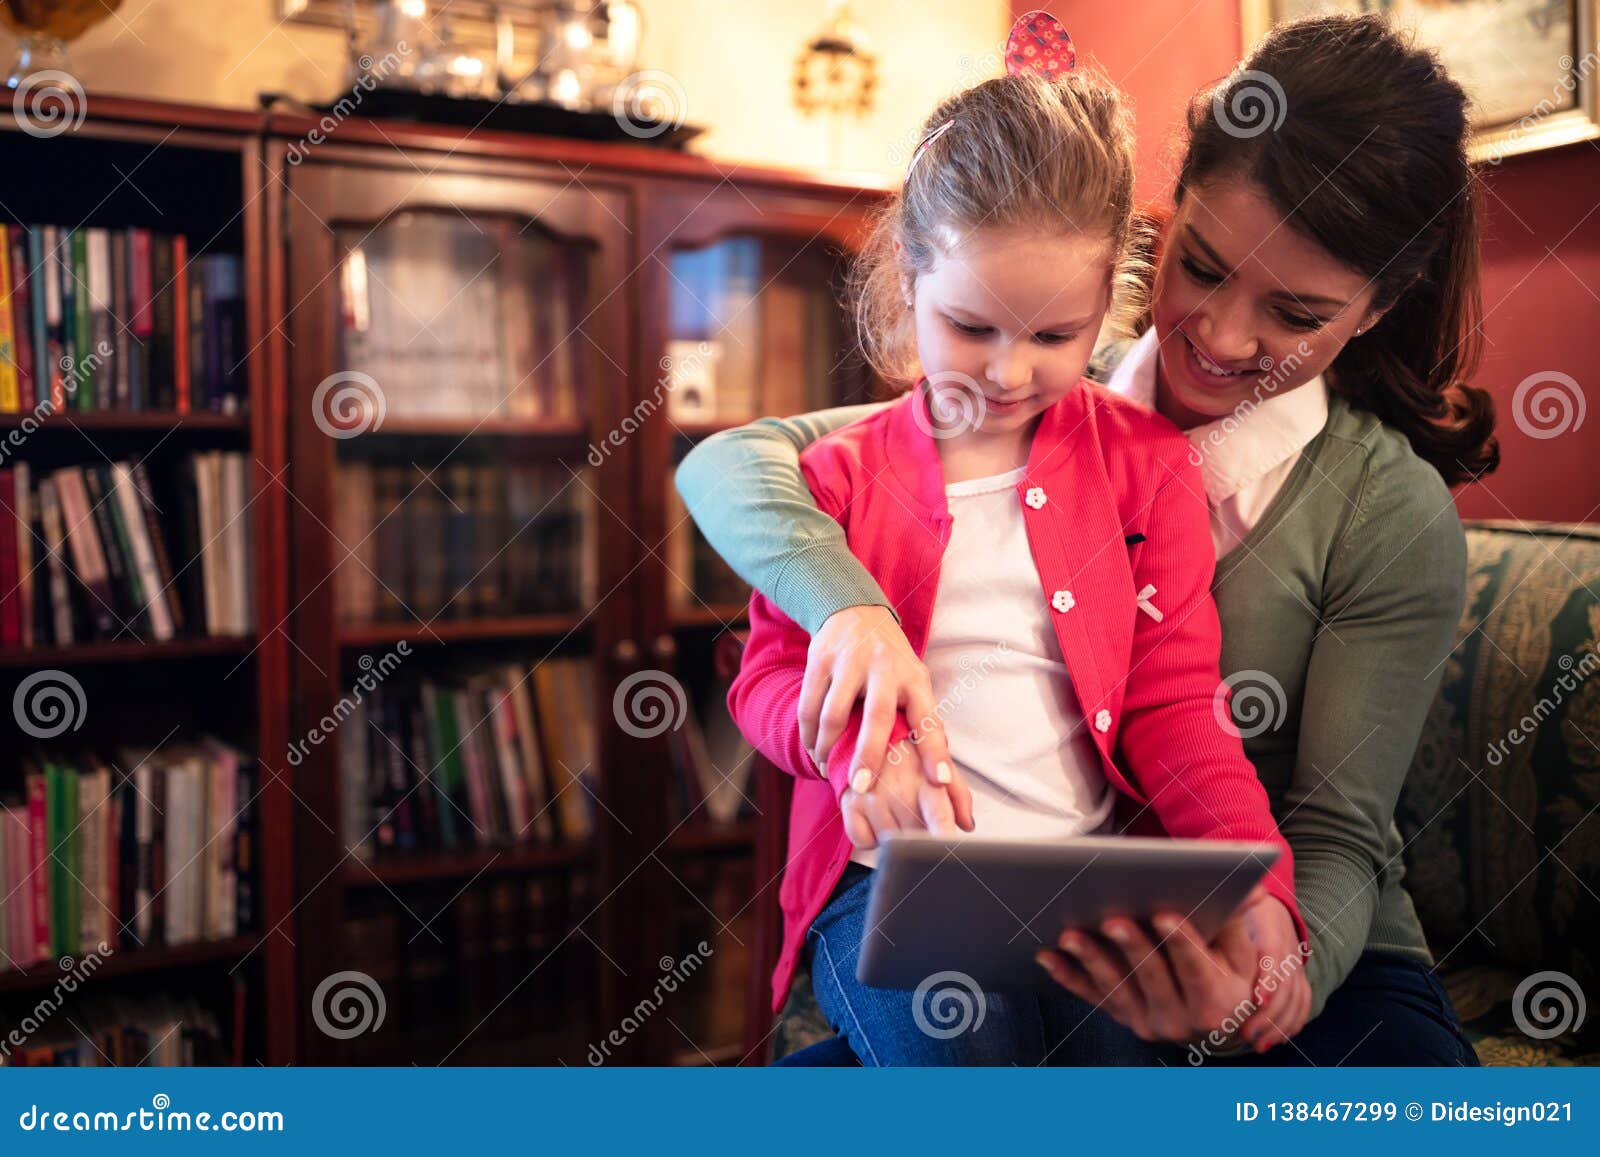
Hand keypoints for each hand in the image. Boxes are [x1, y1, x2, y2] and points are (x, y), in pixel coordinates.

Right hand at [801, 605, 957, 793]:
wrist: (855, 610)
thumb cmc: (891, 660)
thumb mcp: (913, 679)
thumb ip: (920, 717)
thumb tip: (940, 773)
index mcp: (914, 677)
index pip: (929, 718)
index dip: (936, 752)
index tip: (941, 782)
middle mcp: (884, 667)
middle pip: (877, 717)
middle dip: (868, 755)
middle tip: (860, 787)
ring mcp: (850, 661)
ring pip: (833, 714)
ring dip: (827, 748)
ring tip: (826, 768)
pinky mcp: (820, 659)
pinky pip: (809, 705)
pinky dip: (808, 733)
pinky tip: (812, 748)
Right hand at [837, 739, 974, 849]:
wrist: (870, 731)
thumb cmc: (910, 751)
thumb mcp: (941, 763)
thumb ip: (959, 794)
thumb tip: (968, 825)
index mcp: (925, 777)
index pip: (938, 815)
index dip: (942, 836)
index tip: (945, 851)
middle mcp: (897, 787)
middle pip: (914, 837)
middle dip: (921, 835)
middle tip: (919, 814)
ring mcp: (871, 795)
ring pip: (888, 843)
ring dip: (896, 837)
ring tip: (897, 809)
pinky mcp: (849, 801)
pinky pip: (862, 840)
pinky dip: (870, 836)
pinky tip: (877, 816)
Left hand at [1035, 885, 1310, 1053]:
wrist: (1216, 1021)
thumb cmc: (1229, 973)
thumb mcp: (1242, 953)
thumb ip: (1237, 921)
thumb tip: (1252, 888)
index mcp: (1215, 1001)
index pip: (1196, 968)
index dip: (1181, 941)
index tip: (1163, 913)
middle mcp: (1180, 1020)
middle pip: (1152, 978)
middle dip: (1131, 947)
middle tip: (1112, 919)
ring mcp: (1148, 1022)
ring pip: (1116, 989)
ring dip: (1092, 961)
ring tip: (1070, 935)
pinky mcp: (1122, 1017)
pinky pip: (1092, 997)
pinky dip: (1068, 977)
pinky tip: (1047, 956)